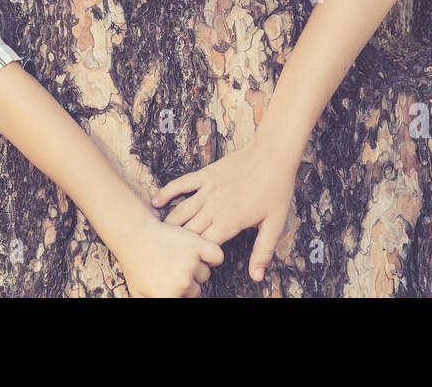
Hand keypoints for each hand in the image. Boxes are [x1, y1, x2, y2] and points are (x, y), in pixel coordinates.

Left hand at [116, 214, 224, 296]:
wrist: (135, 235)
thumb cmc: (135, 264)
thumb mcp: (138, 292)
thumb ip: (152, 302)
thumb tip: (170, 299)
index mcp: (168, 296)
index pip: (189, 298)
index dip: (180, 292)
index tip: (173, 283)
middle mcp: (182, 283)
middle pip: (196, 289)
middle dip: (187, 281)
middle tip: (173, 268)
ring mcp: (190, 263)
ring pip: (204, 273)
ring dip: (197, 268)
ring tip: (180, 258)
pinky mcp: (196, 245)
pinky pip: (216, 257)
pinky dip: (213, 257)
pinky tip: (202, 254)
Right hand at [151, 140, 297, 281]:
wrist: (272, 155)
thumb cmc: (275, 189)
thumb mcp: (274, 224)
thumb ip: (262, 251)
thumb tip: (257, 276)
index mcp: (229, 223)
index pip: (206, 248)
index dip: (199, 259)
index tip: (196, 264)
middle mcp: (213, 208)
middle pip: (188, 232)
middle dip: (179, 246)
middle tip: (169, 254)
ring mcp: (207, 190)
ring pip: (181, 212)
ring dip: (169, 225)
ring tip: (158, 235)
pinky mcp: (205, 174)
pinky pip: (181, 184)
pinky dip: (167, 193)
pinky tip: (155, 201)